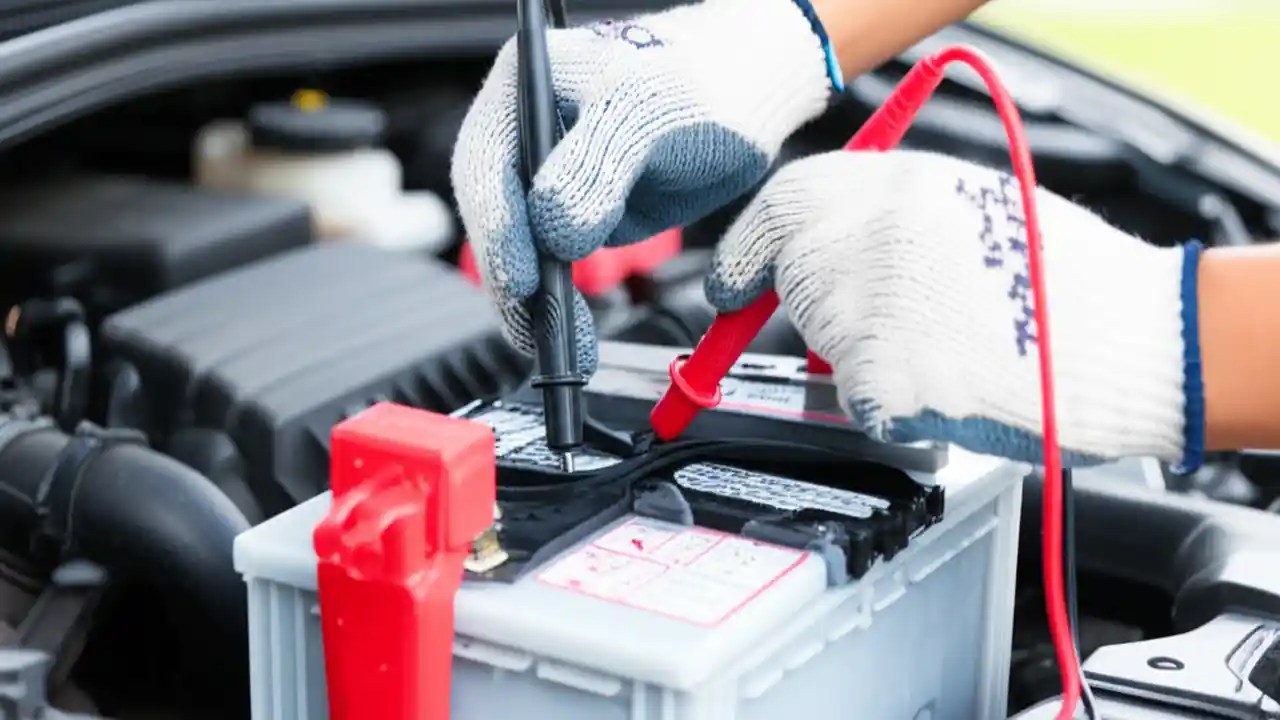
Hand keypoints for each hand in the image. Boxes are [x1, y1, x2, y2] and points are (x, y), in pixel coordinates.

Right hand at [451, 0, 835, 373]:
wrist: (743, 98)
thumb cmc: (701, 81)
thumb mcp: (650, 112)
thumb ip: (598, 166)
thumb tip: (552, 230)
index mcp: (525, 86)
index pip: (485, 162)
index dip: (495, 224)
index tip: (521, 277)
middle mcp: (524, 133)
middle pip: (492, 213)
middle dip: (511, 277)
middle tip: (539, 330)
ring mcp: (547, 178)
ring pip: (518, 248)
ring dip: (534, 302)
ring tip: (565, 346)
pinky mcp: (575, 216)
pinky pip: (552, 266)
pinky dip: (559, 303)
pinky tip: (574, 333)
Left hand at [706, 150, 1197, 465]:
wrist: (1137, 344)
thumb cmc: (1070, 283)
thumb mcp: (972, 208)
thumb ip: (888, 217)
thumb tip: (812, 246)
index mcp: (900, 185)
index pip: (784, 203)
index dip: (748, 247)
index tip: (732, 281)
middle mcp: (875, 234)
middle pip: (794, 275)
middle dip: (817, 306)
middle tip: (883, 324)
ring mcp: (874, 303)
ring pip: (825, 340)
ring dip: (865, 354)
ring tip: (948, 347)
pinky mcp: (882, 373)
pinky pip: (856, 398)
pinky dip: (891, 404)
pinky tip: (951, 385)